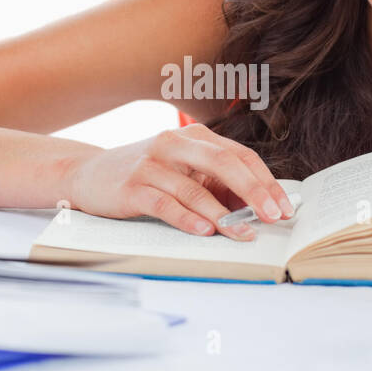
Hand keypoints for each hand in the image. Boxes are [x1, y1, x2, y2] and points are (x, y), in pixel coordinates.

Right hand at [64, 123, 295, 240]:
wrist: (87, 175)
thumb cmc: (145, 176)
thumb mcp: (183, 172)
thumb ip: (216, 185)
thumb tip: (258, 209)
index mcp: (195, 137)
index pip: (240, 156)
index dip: (265, 182)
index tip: (284, 208)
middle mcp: (174, 144)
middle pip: (224, 163)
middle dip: (254, 192)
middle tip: (272, 217)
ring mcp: (151, 164)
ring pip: (195, 188)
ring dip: (223, 214)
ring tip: (243, 233)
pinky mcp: (131, 187)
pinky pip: (165, 203)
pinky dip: (187, 219)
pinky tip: (205, 231)